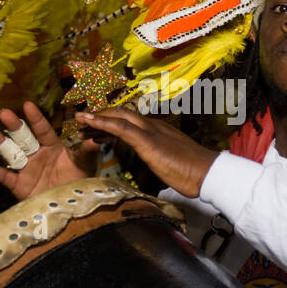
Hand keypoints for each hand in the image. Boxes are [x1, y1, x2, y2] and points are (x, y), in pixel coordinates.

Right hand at [0, 102, 99, 201]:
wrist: (72, 207)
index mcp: (52, 147)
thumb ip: (87, 151)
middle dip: (14, 125)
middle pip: (23, 137)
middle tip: (4, 112)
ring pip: (11, 153)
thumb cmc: (79, 182)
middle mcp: (37, 155)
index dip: (35, 118)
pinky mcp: (19, 185)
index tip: (28, 105)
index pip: (43, 130)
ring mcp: (27, 169)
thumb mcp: (84, 165)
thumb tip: (95, 138)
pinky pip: (5, 177)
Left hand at [75, 108, 217, 197]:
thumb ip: (160, 161)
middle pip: (121, 114)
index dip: (112, 121)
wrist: (207, 172)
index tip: (96, 125)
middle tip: (82, 118)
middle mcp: (152, 126)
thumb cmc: (193, 173)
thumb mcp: (171, 164)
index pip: (130, 121)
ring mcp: (150, 131)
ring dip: (97, 116)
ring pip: (118, 117)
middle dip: (101, 114)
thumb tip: (154, 166)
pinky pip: (120, 127)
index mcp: (158, 131)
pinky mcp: (147, 141)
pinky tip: (87, 121)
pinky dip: (102, 122)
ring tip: (78, 117)